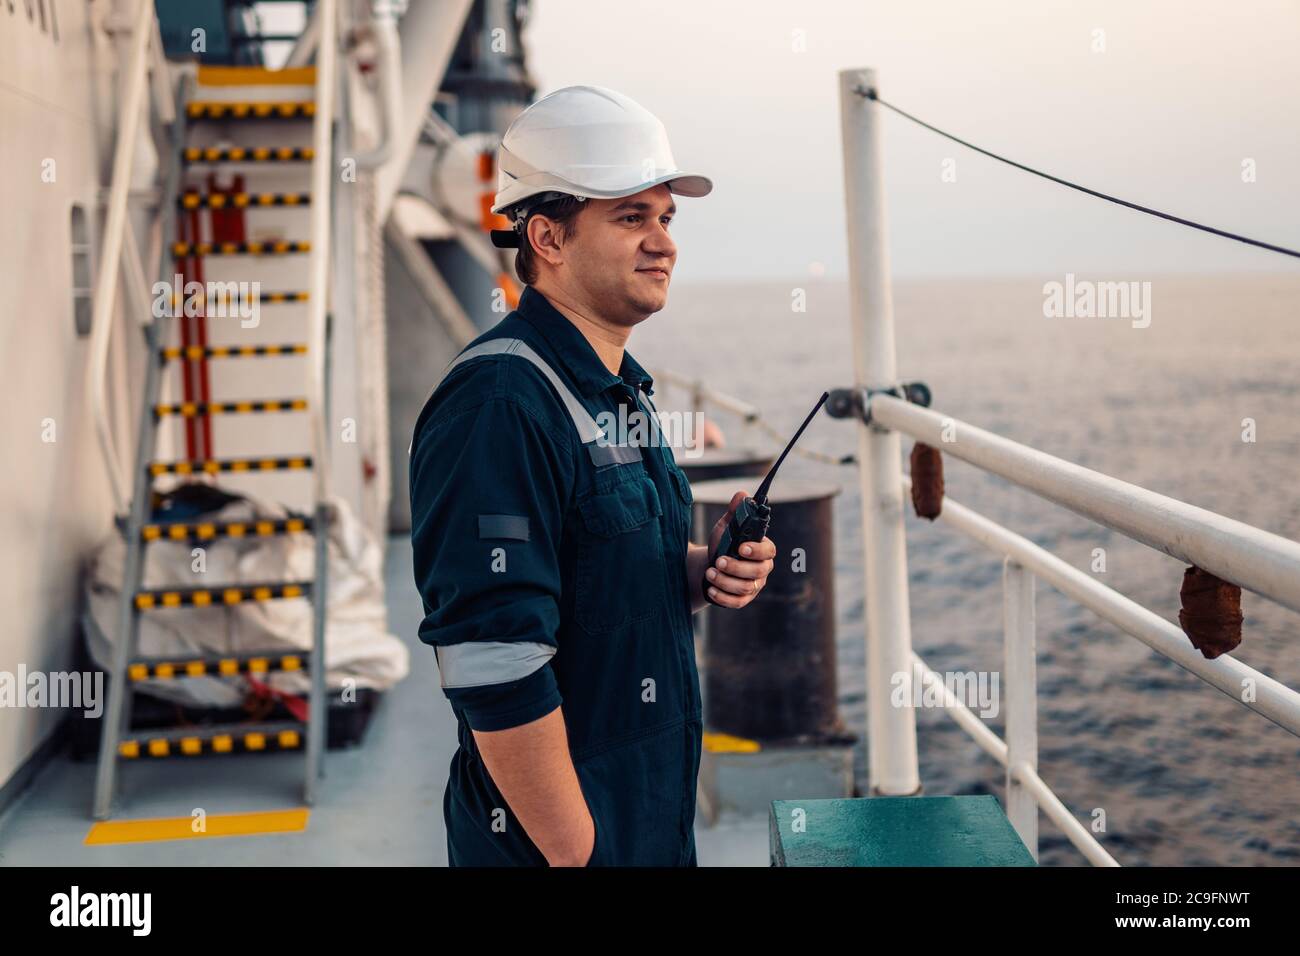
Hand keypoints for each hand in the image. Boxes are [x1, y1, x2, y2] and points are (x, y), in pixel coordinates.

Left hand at [704, 490, 775, 608]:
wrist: (709, 566)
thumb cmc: (722, 545)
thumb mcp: (726, 527)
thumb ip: (735, 513)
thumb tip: (742, 495)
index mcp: (763, 550)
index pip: (769, 551)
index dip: (757, 550)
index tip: (741, 547)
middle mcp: (762, 569)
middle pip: (757, 572)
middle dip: (737, 567)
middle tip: (719, 560)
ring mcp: (754, 586)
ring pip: (745, 587)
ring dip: (726, 581)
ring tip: (710, 572)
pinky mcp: (743, 599)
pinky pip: (737, 602)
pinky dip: (723, 596)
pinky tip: (711, 589)